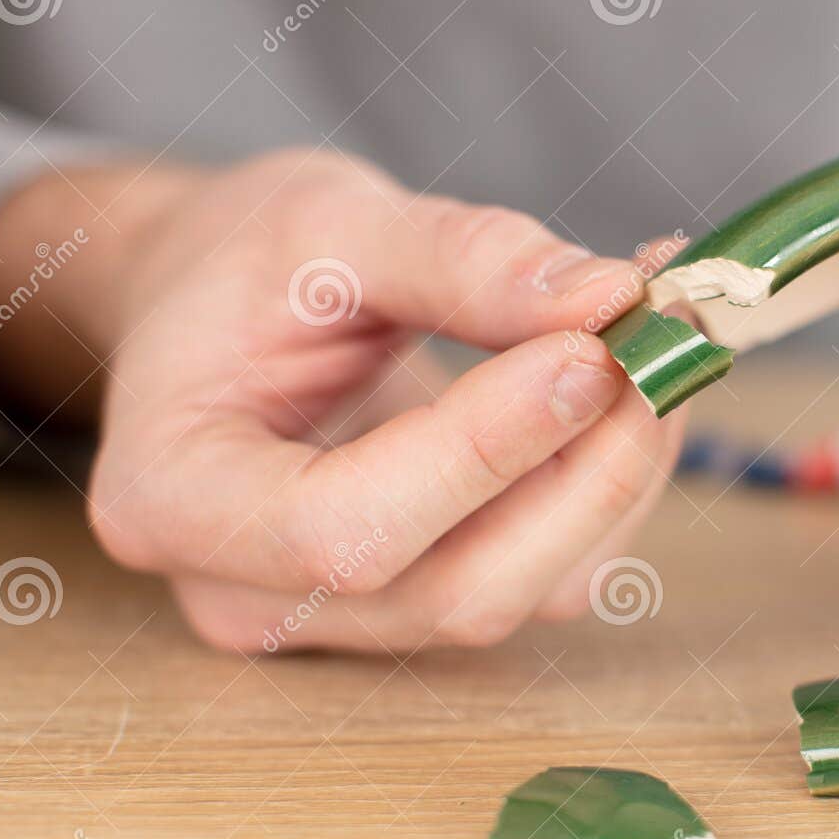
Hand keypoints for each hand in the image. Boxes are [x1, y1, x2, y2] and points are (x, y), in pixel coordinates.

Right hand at [0, 149, 685, 651]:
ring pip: (525, 592)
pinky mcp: (425, 602)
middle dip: (586, 471)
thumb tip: (608, 296)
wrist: (221, 306)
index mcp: (178, 499)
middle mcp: (254, 596)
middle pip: (457, 591)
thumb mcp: (327, 219)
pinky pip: (550, 576)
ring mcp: (345, 619)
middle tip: (661, 343)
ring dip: (621, 474)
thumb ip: (460, 257)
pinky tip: (632, 394)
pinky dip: (613, 486)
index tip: (590, 349)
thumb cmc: (243, 262)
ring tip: (660, 345)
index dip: (485, 451)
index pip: (346, 528)